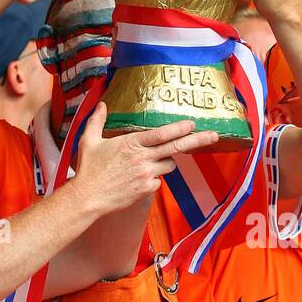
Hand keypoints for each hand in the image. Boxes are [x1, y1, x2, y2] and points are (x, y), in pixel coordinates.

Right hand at [73, 105, 219, 213]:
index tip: (192, 123)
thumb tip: (103, 104)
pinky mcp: (147, 189)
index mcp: (131, 144)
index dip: (179, 128)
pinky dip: (153, 178)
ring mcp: (146, 175)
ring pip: (169, 165)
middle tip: (213, 135)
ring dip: (165, 161)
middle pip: (176, 148)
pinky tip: (137, 179)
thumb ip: (97, 120)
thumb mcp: (89, 140)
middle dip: (197, 140)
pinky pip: (159, 180)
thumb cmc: (88, 169)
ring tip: (147, 161)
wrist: (87, 197)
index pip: (161, 134)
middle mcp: (142, 159)